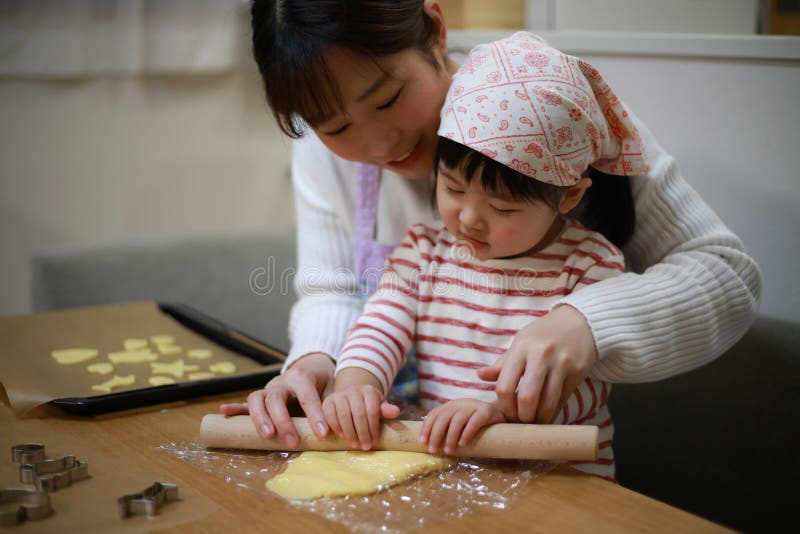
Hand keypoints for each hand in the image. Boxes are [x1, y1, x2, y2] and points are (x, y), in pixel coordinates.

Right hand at [218, 352, 334, 447]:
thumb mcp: (333, 389)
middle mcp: (283, 381)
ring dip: (260, 418)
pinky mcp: (261, 397)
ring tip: (267, 435)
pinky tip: (225, 413)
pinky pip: (245, 403)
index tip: (322, 434)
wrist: (313, 365)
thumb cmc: (325, 383)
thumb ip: (334, 405)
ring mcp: (269, 389)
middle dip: (283, 421)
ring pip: (257, 399)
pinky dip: (235, 408)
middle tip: (292, 441)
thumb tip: (344, 427)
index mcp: (303, 377)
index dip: (315, 415)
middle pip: (276, 398)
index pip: (307, 397)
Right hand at [323, 367, 399, 449]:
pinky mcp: (327, 401)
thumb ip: (386, 410)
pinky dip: (337, 428)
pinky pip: (330, 416)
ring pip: (344, 415)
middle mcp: (353, 390)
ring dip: (349, 433)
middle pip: (358, 414)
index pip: (372, 411)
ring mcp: (339, 395)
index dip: (373, 428)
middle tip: (365, 447)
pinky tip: (343, 437)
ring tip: (355, 444)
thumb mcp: (379, 406)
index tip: (374, 442)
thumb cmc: (368, 404)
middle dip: (362, 433)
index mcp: (368, 391)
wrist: (351, 395)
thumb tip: (396, 412)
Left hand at [419, 399, 504, 454]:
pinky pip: (475, 421)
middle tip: (433, 450)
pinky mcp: (488, 411)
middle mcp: (461, 403)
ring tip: (449, 451)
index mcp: (451, 405)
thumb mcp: (460, 425)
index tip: (422, 441)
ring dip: (450, 437)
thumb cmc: (478, 426)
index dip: (427, 427)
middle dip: (436, 434)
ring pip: (457, 419)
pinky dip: (467, 433)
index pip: (435, 414)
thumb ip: (448, 430)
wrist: (503, 417)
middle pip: (443, 417)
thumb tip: (430, 446)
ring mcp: (474, 405)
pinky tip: (463, 444)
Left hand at [476, 305, 595, 423]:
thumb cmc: (543, 335)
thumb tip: (479, 375)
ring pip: (547, 403)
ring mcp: (560, 363)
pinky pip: (562, 399)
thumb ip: (501, 363)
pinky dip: (554, 410)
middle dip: (522, 416)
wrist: (578, 322)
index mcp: (520, 348)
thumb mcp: (520, 342)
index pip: (504, 386)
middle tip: (521, 420)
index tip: (507, 412)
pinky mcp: (577, 371)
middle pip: (526, 398)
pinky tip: (548, 412)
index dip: (504, 406)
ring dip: (539, 418)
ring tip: (535, 420)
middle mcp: (540, 355)